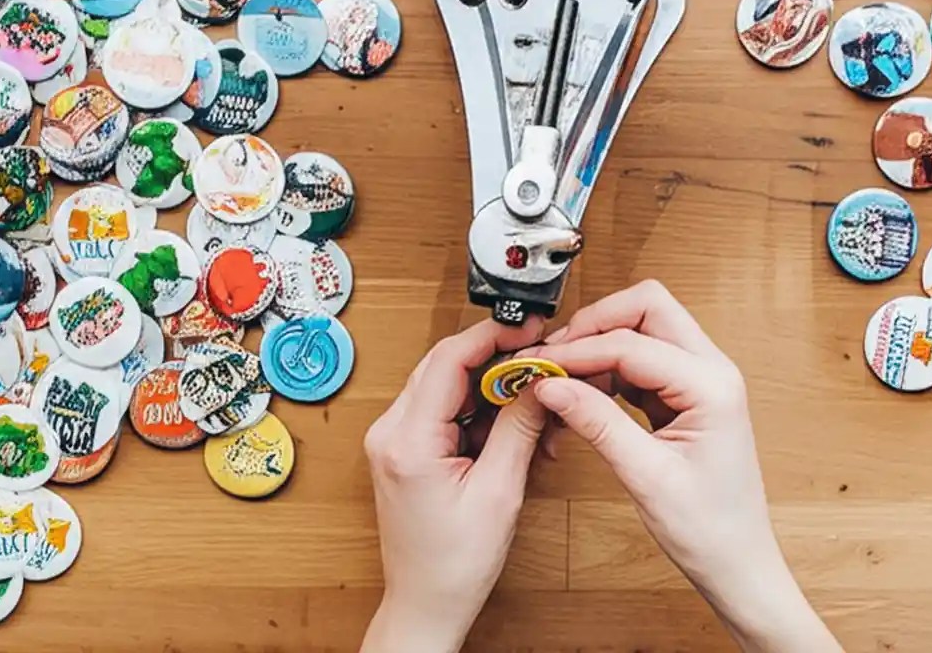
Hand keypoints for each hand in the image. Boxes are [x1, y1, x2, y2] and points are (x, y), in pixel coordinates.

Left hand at [361, 318, 546, 652]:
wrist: (426, 604)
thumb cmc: (454, 564)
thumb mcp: (500, 491)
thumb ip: (520, 427)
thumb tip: (542, 380)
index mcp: (407, 440)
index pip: (448, 360)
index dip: (492, 336)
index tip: (528, 327)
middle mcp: (390, 432)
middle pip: (446, 366)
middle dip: (497, 361)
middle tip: (540, 359)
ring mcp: (394, 439)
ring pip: (449, 387)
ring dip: (493, 390)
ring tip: (535, 409)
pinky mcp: (405, 448)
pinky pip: (446, 410)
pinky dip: (481, 413)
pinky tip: (513, 429)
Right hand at [528, 281, 840, 652]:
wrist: (737, 563)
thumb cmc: (709, 529)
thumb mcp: (646, 476)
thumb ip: (597, 422)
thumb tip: (552, 384)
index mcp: (713, 386)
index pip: (632, 344)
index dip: (579, 350)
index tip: (539, 366)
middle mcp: (712, 372)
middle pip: (647, 309)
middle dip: (595, 322)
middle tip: (553, 353)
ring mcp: (700, 381)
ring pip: (643, 330)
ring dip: (599, 343)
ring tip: (559, 375)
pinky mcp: (684, 397)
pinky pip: (641, 362)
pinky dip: (608, 368)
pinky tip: (580, 391)